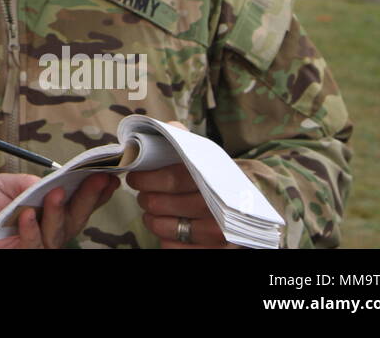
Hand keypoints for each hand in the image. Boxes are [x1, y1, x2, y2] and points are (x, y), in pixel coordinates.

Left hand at [0, 172, 119, 248]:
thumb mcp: (4, 186)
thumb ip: (28, 183)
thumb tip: (49, 182)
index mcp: (47, 211)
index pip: (75, 201)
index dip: (93, 190)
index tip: (107, 173)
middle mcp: (48, 229)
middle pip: (75, 216)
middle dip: (88, 196)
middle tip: (99, 178)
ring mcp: (38, 244)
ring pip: (57, 231)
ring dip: (58, 210)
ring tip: (56, 191)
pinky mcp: (23, 254)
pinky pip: (32, 244)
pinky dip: (31, 229)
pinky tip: (28, 215)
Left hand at [125, 121, 241, 248]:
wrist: (245, 208)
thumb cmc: (211, 177)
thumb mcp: (203, 155)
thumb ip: (183, 138)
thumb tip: (169, 125)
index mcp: (214, 179)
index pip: (172, 177)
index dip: (147, 178)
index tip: (134, 177)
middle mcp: (218, 209)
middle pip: (162, 204)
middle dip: (145, 198)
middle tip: (143, 194)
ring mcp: (217, 235)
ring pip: (164, 227)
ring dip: (151, 218)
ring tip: (153, 210)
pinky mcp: (214, 253)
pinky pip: (173, 248)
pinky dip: (164, 238)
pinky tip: (168, 227)